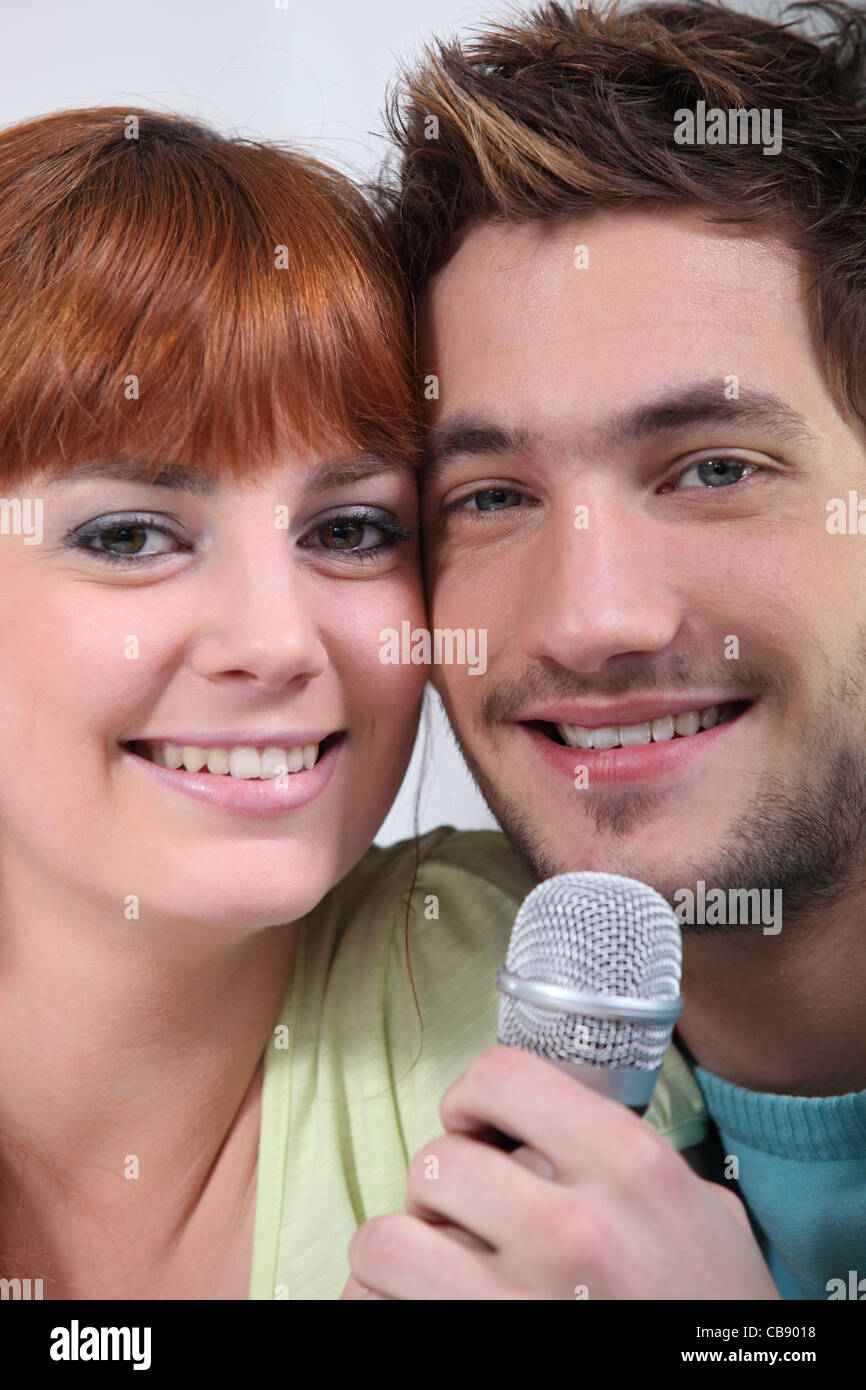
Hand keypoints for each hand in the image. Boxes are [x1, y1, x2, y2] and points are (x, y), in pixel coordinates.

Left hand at [341, 1045, 781, 1299]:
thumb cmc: (716, 1310)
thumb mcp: (703, 1214)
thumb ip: (626, 1162)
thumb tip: (545, 1131)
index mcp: (630, 1168)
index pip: (503, 1077)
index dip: (472, 1098)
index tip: (476, 1127)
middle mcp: (572, 1230)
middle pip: (436, 1161)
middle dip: (442, 1188)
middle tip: (465, 1216)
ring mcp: (521, 1305)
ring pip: (386, 1239)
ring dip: (402, 1249)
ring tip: (433, 1263)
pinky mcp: (483, 1361)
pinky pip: (375, 1308)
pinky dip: (382, 1303)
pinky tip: (415, 1306)